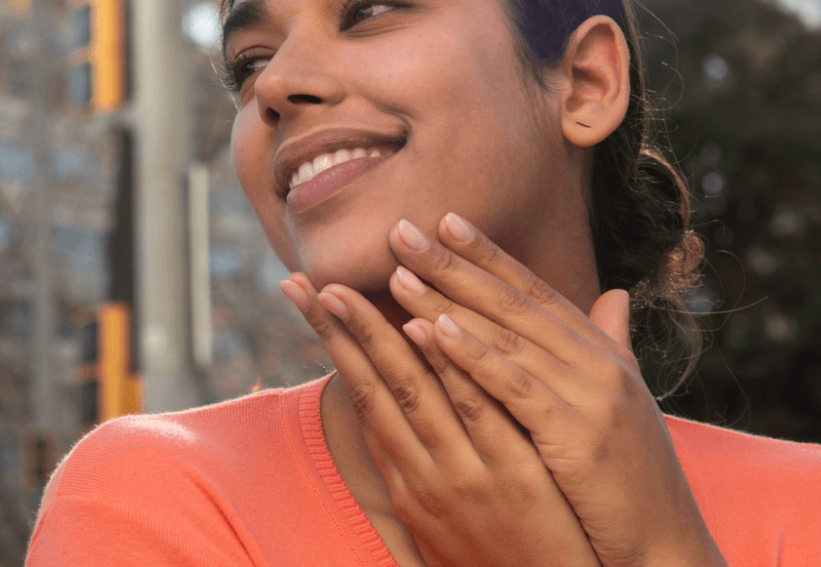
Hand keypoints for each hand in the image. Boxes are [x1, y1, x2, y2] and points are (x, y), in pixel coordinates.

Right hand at [279, 273, 601, 566]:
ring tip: (350, 288)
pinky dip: (451, 365)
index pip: (365, 401)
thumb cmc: (500, 558)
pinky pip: (477, 409)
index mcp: (408, 481)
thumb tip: (405, 425)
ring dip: (380, 334)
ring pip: (414, 390)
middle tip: (308, 281)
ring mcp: (464, 475)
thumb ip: (428, 467)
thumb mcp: (445, 520)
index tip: (311, 307)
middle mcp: (423, 474)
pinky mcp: (512, 478)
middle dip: (341, 332)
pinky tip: (432, 325)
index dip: (336, 351)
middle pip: (375, 387)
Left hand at [378, 214, 726, 566]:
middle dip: (455, 265)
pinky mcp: (576, 434)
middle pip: (514, 303)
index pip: (538, 291)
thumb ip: (613, 345)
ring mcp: (590, 397)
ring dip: (447, 302)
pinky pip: (514, 386)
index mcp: (605, 355)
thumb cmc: (634, 479)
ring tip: (398, 274)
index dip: (490, 255)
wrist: (664, 545)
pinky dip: (472, 355)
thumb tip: (616, 294)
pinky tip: (433, 330)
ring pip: (507, 337)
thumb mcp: (626, 403)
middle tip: (402, 231)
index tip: (445, 221)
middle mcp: (599, 365)